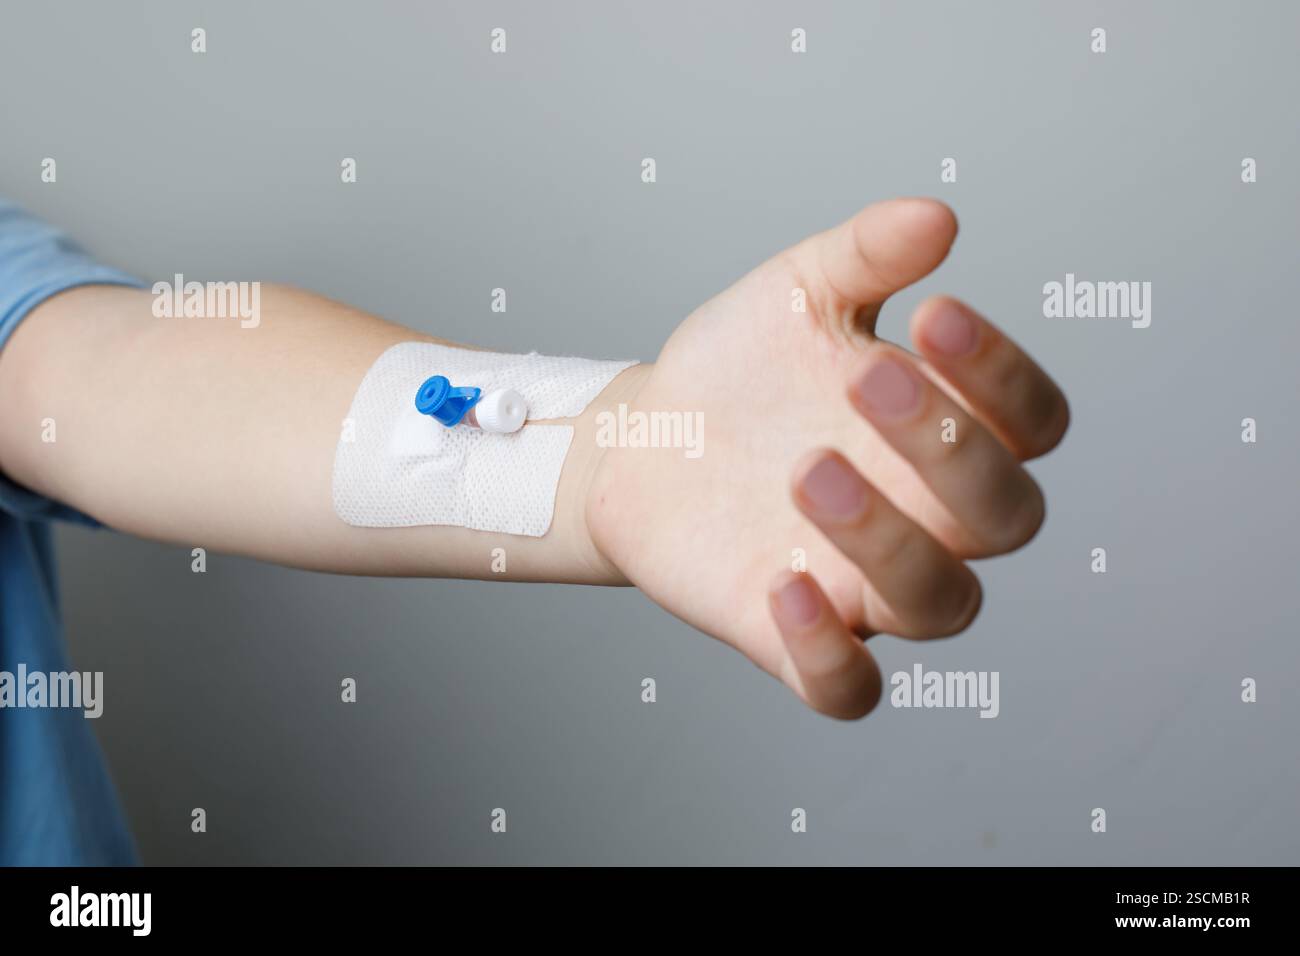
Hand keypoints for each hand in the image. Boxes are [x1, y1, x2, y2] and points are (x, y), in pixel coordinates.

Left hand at [584, 199, 1068, 717]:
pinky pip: (848, 688)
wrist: (644, 436)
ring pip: (941, 604)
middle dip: (949, 452)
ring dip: (891, 543)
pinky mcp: (794, 636)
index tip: (931, 313)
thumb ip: (866, 256)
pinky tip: (784, 584)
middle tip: (860, 380)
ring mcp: (866, 585)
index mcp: (949, 431)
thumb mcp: (796, 294)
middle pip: (1005, 517)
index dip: (1002, 376)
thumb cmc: (739, 370)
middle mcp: (928, 518)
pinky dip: (830, 655)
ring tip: (807, 470)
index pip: (1031, 423)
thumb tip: (938, 216)